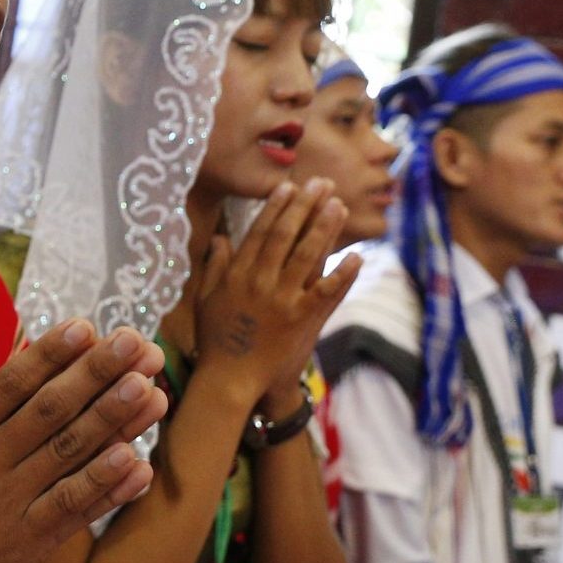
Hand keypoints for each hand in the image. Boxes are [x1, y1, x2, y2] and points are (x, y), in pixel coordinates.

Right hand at [0, 321, 170, 562]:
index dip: (51, 354)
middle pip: (53, 411)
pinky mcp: (25, 543)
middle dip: (98, 374)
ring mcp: (10, 505)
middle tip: (139, 344)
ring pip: (71, 455)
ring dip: (115, 421)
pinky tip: (138, 463)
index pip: (11, 385)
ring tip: (151, 390)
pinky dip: (107, 488)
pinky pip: (73, 510)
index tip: (87, 326)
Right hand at [193, 179, 359, 405]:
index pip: (259, 233)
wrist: (231, 379)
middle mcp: (260, 282)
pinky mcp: (302, 319)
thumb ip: (214, 267)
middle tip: (321, 183)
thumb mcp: (205, 300)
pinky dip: (342, 274)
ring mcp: (283, 300)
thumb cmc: (216, 339)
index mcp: (237, 275)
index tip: (288, 186)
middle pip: (285, 236)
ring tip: (339, 206)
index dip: (276, 208)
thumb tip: (220, 238)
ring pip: (307, 256)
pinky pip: (327, 292)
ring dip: (325, 229)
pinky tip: (356, 256)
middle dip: (304, 207)